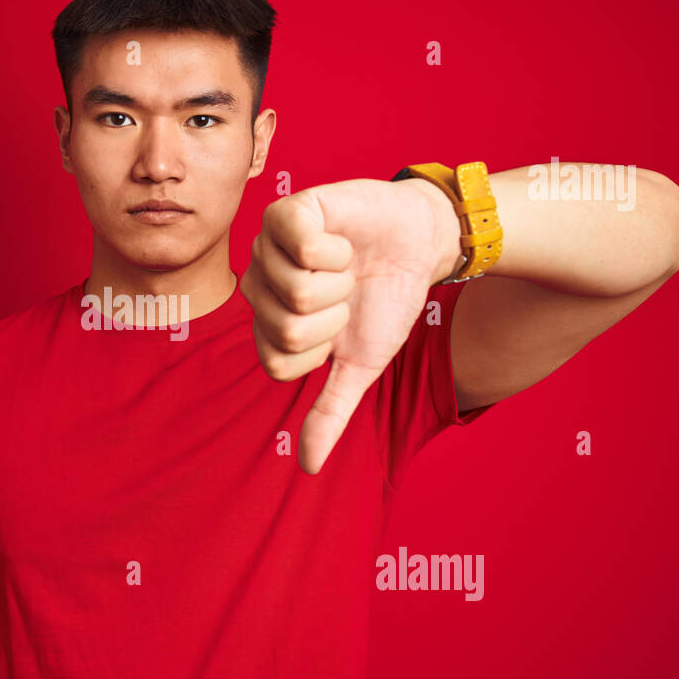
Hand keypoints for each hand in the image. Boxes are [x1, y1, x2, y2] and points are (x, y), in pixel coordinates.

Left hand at [240, 177, 460, 473]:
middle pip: (286, 328)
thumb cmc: (384, 301)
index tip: (339, 330)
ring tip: (346, 265)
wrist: (420, 245)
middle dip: (336, 316)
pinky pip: (301, 245)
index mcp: (268, 324)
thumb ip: (330, 412)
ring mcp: (268, 246)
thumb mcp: (360, 365)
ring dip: (340, 282)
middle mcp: (259, 285)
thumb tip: (308, 468)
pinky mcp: (288, 211)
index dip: (322, 351)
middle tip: (347, 292)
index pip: (276, 362)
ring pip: (294, 290)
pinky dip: (336, 250)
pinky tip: (341, 240)